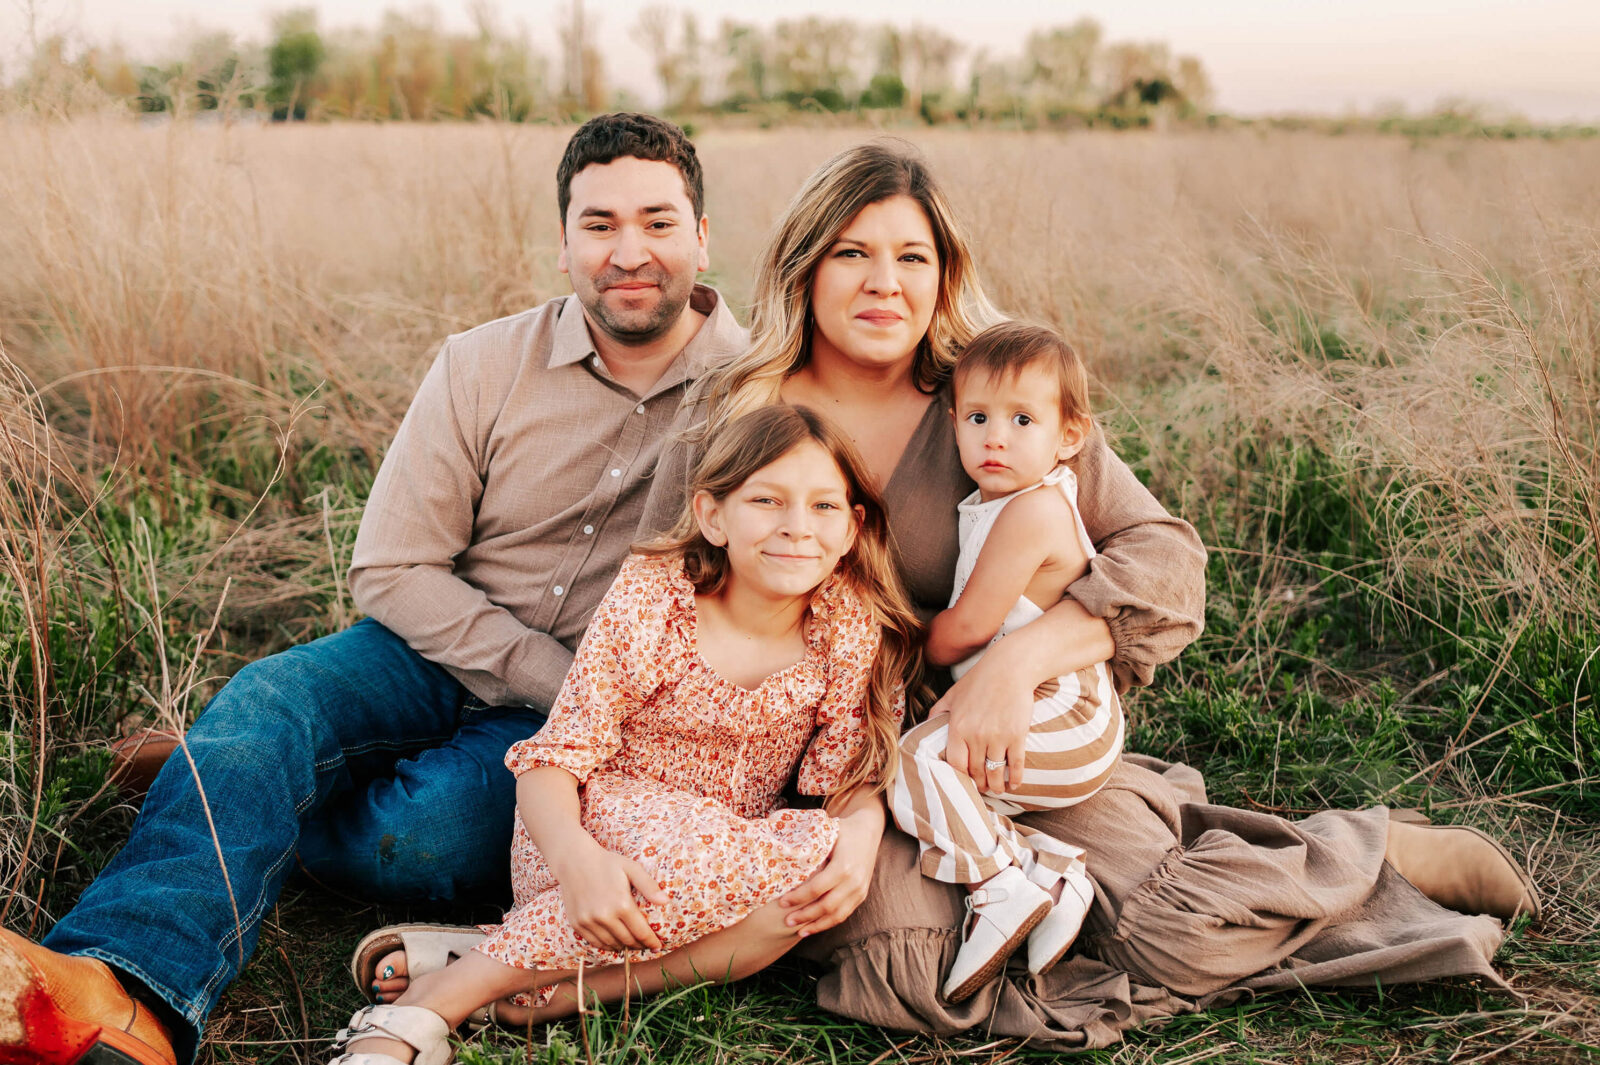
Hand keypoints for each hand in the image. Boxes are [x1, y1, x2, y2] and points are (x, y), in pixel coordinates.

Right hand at [554, 842, 668, 951]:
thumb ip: (649, 886)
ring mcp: (589, 921)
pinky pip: (595, 942)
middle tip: (646, 946)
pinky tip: (614, 943)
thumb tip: (666, 902)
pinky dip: (607, 945)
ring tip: (632, 945)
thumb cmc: (607, 863)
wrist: (575, 860)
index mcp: (621, 904)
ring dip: (624, 947)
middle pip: (627, 941)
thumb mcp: (632, 868)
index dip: (651, 942)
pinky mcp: (577, 924)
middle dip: (639, 946)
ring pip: (611, 944)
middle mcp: (604, 916)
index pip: (641, 932)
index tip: (658, 946)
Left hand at [778, 806, 884, 936]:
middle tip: (787, 920)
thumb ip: (810, 849)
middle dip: (805, 916)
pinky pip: (844, 914)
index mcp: (843, 866)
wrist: (869, 831)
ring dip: (816, 925)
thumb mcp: (827, 834)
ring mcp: (859, 890)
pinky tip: (814, 927)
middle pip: (826, 906)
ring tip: (799, 930)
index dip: (798, 898)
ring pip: (836, 915)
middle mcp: (854, 882)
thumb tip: (782, 860)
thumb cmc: (843, 831)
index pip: (816, 888)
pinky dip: (828, 923)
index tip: (782, 902)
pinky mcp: (861, 896)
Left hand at [933, 657, 1033, 794]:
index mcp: (958, 727)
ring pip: (995, 773)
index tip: (964, 780)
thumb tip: (925, 726)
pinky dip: (1015, 779)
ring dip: (996, 786)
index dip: (959, 776)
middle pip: (975, 771)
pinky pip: (1016, 765)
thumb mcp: (952, 694)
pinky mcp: (1017, 736)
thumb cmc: (980, 680)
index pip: (955, 763)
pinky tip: (1014, 784)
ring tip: (997, 789)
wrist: (1010, 668)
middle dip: (979, 784)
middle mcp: (976, 735)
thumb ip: (937, 712)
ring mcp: (998, 737)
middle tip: (981, 788)